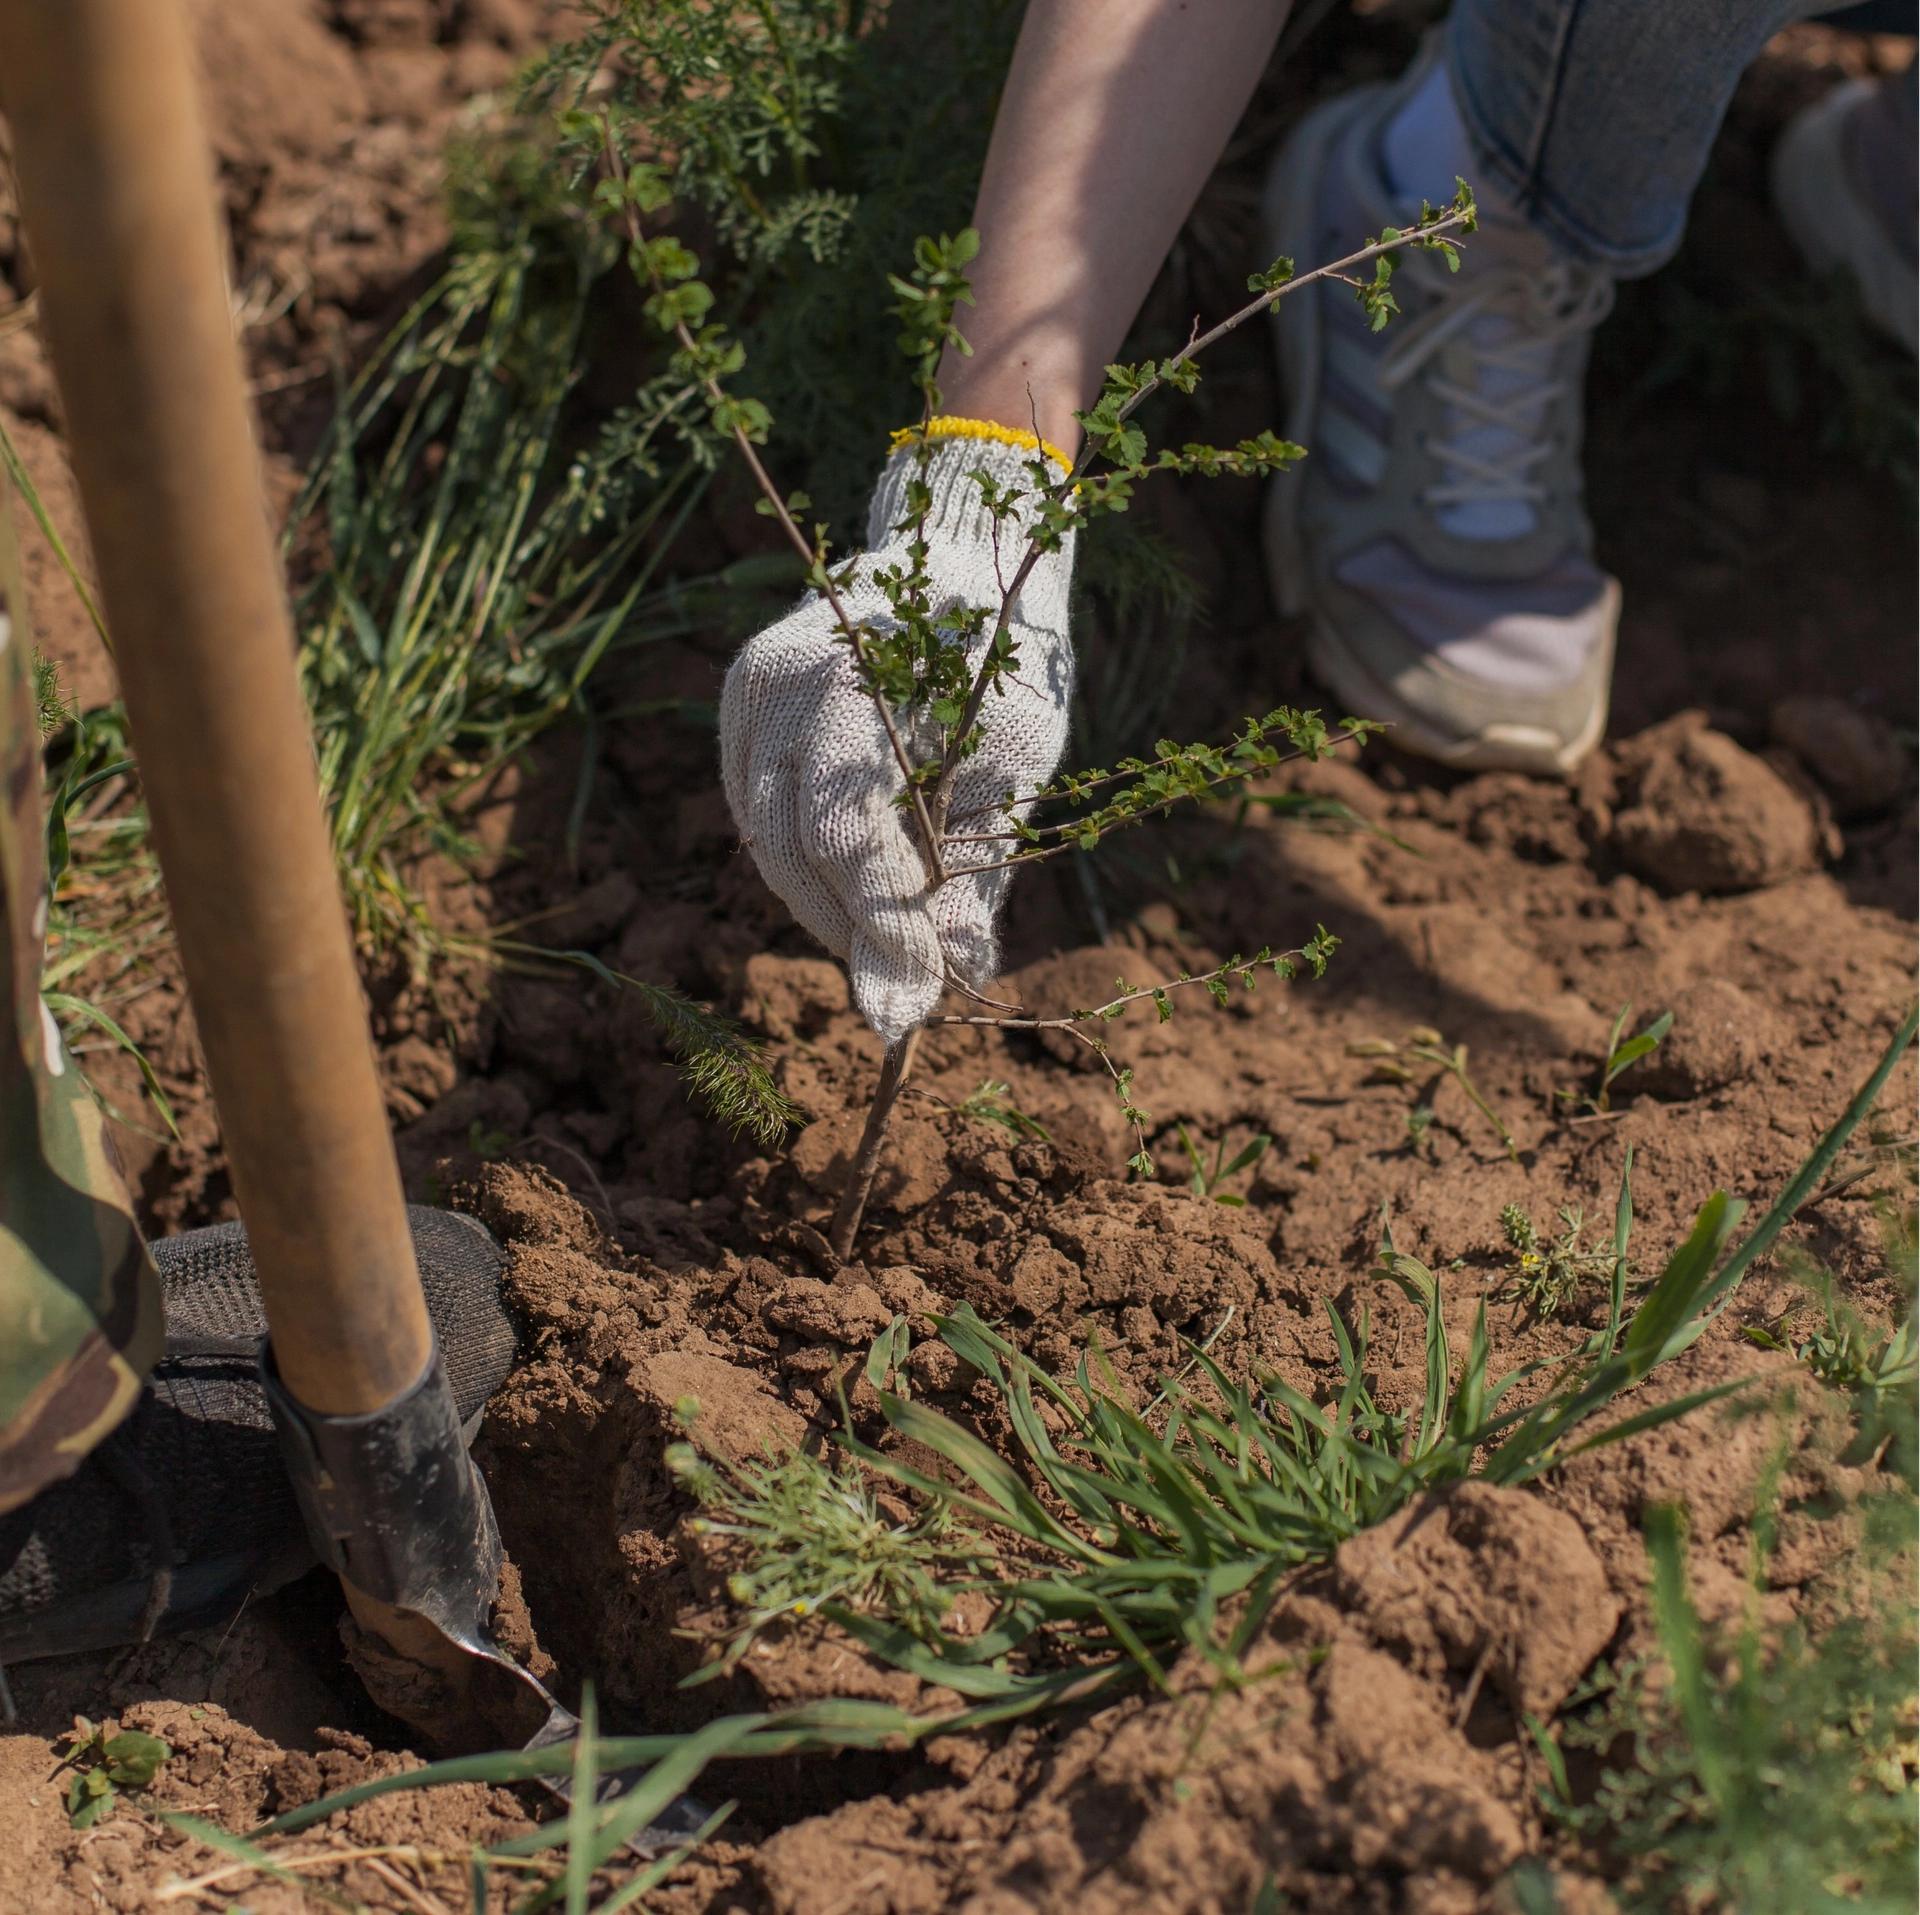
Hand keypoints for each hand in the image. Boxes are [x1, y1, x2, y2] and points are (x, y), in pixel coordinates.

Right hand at [720, 429, 1075, 1046]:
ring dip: (820, 908)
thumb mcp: (1016, 764)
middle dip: (849, 932)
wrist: (958, 551)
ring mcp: (752, 688)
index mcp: (867, 680)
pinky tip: (846, 892)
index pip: (849, 835)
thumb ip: (976, 868)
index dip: (880, 928)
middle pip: (791, 847)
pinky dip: (797, 863)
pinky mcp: (740, 700)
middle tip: (903, 995)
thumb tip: (955, 978)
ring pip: (762, 837)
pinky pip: (754, 808)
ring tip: (881, 948)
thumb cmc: (1005, 659)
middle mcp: (788, 679)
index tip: (914, 1006)